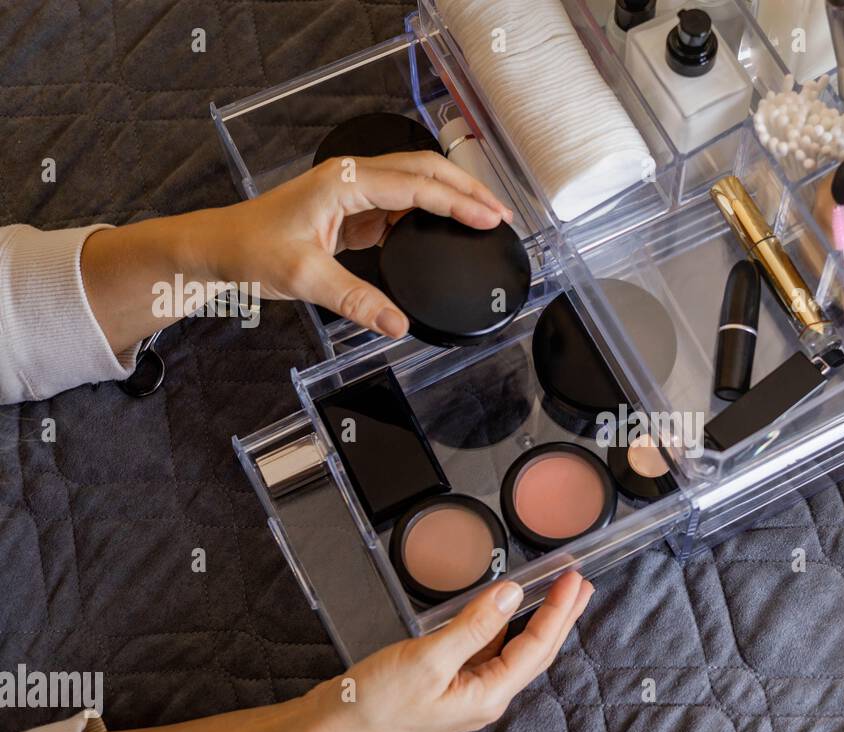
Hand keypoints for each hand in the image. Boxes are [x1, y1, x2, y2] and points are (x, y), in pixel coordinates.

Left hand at [208, 152, 513, 338]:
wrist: (218, 247)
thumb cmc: (250, 248)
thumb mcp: (303, 277)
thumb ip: (354, 300)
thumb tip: (395, 323)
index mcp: (345, 182)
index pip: (416, 186)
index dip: (458, 201)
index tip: (491, 218)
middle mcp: (353, 179)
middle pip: (424, 171)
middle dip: (467, 188)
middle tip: (502, 214)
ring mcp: (353, 193)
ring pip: (415, 184)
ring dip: (451, 197)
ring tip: (484, 219)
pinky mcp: (352, 212)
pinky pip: (401, 205)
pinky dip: (429, 214)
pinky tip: (445, 231)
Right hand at [307, 571, 593, 731]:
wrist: (333, 729)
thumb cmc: (375, 703)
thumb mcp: (428, 659)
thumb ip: (473, 626)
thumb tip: (512, 596)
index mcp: (488, 695)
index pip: (538, 647)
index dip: (560, 612)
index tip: (574, 579)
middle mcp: (485, 697)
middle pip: (535, 651)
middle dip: (560, 616)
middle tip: (581, 584)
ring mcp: (467, 692)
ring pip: (513, 650)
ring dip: (535, 620)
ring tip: (556, 593)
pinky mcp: (447, 683)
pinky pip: (486, 651)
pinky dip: (501, 627)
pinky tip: (505, 610)